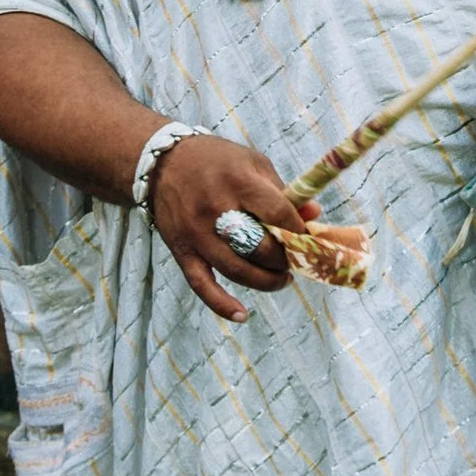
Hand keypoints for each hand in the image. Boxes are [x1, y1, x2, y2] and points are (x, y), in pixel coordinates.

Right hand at [144, 135, 320, 322]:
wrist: (162, 162)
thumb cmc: (216, 160)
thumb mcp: (253, 163)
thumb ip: (282, 191)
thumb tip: (313, 216)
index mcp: (238, 181)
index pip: (278, 214)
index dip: (299, 231)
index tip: (307, 239)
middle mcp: (216, 208)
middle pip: (258, 247)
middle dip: (283, 260)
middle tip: (293, 260)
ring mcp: (196, 233)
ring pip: (236, 270)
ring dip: (264, 282)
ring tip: (280, 280)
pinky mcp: (181, 250)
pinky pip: (202, 284)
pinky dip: (221, 304)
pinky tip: (242, 315)